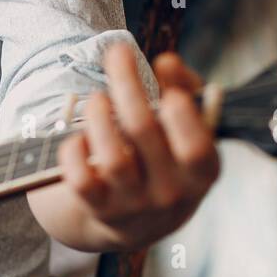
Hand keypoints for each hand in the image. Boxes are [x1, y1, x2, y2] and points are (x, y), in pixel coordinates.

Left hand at [53, 43, 219, 251]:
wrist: (140, 224)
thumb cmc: (167, 161)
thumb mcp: (191, 133)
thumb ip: (187, 92)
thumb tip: (169, 63)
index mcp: (201, 173)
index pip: (194, 146)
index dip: (179, 107)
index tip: (163, 64)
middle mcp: (170, 194)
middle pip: (143, 130)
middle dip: (127, 82)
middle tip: (117, 52)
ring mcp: (134, 206)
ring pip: (112, 157)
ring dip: (99, 116)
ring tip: (97, 98)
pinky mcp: (100, 211)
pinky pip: (80, 180)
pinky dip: (74, 152)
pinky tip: (79, 137)